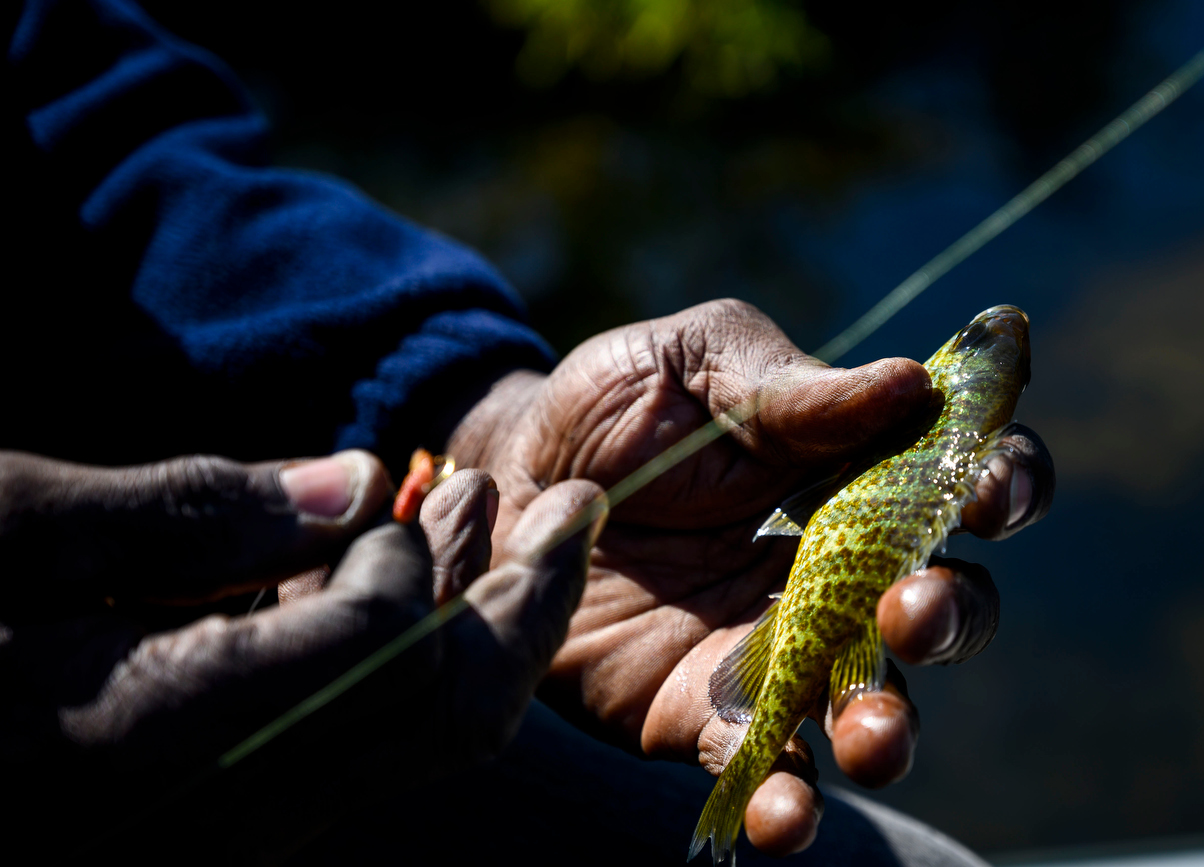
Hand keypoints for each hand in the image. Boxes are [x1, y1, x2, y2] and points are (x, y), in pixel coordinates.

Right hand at [0, 450, 604, 854]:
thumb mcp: (15, 527)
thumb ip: (195, 513)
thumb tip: (356, 487)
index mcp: (160, 726)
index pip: (377, 652)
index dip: (407, 562)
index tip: (390, 497)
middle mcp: (220, 797)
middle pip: (443, 712)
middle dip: (519, 599)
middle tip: (573, 510)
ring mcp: (237, 815)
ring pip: (423, 733)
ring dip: (478, 616)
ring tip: (501, 517)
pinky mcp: (245, 797)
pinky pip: (371, 734)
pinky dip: (414, 649)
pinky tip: (421, 568)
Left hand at [449, 299, 1054, 856]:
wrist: (504, 481)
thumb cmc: (604, 407)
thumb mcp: (689, 363)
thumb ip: (788, 385)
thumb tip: (911, 384)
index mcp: (845, 468)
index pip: (954, 478)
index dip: (999, 484)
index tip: (991, 492)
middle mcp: (830, 567)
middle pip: (940, 602)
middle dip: (950, 612)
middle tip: (908, 607)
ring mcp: (773, 646)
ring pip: (869, 701)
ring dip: (890, 726)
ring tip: (872, 735)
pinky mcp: (704, 709)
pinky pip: (763, 762)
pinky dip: (786, 799)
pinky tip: (784, 812)